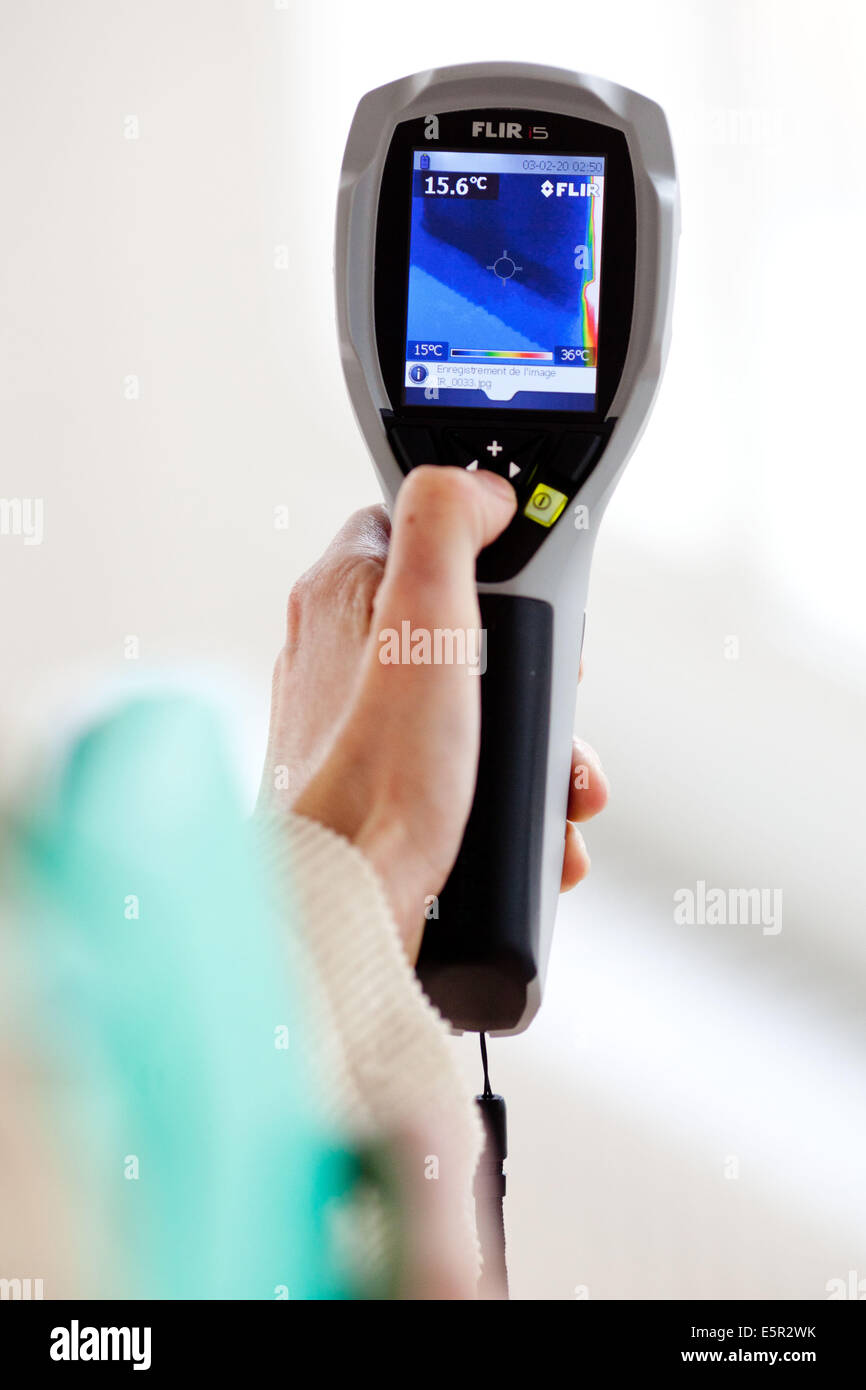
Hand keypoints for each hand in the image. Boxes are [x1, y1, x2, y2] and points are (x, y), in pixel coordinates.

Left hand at [259, 465, 608, 962]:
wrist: (345, 904)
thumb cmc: (378, 774)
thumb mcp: (424, 616)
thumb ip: (447, 521)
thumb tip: (481, 486)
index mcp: (342, 590)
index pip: (428, 527)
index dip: (497, 550)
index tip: (537, 596)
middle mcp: (340, 649)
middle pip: (464, 619)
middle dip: (535, 666)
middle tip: (560, 703)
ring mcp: (357, 720)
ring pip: (471, 700)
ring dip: (534, 738)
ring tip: (569, 784)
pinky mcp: (377, 781)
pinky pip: (458, 763)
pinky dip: (506, 787)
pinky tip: (539, 825)